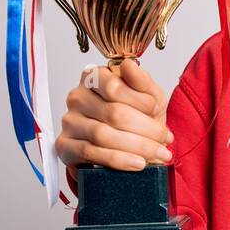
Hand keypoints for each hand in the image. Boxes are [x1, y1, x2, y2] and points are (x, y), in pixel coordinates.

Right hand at [56, 58, 174, 175]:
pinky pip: (91, 152)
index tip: (157, 111)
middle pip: (112, 113)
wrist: (124, 146)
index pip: (114, 86)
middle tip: (165, 140)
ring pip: (103, 134)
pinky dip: (119, 160)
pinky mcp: (65, 145)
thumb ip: (142, 81)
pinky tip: (138, 163)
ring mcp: (69, 121)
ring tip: (159, 154)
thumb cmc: (136, 116)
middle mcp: (77, 97)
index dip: (140, 101)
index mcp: (94, 77)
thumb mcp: (148, 96)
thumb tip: (129, 66)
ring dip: (137, 146)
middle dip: (146, 129)